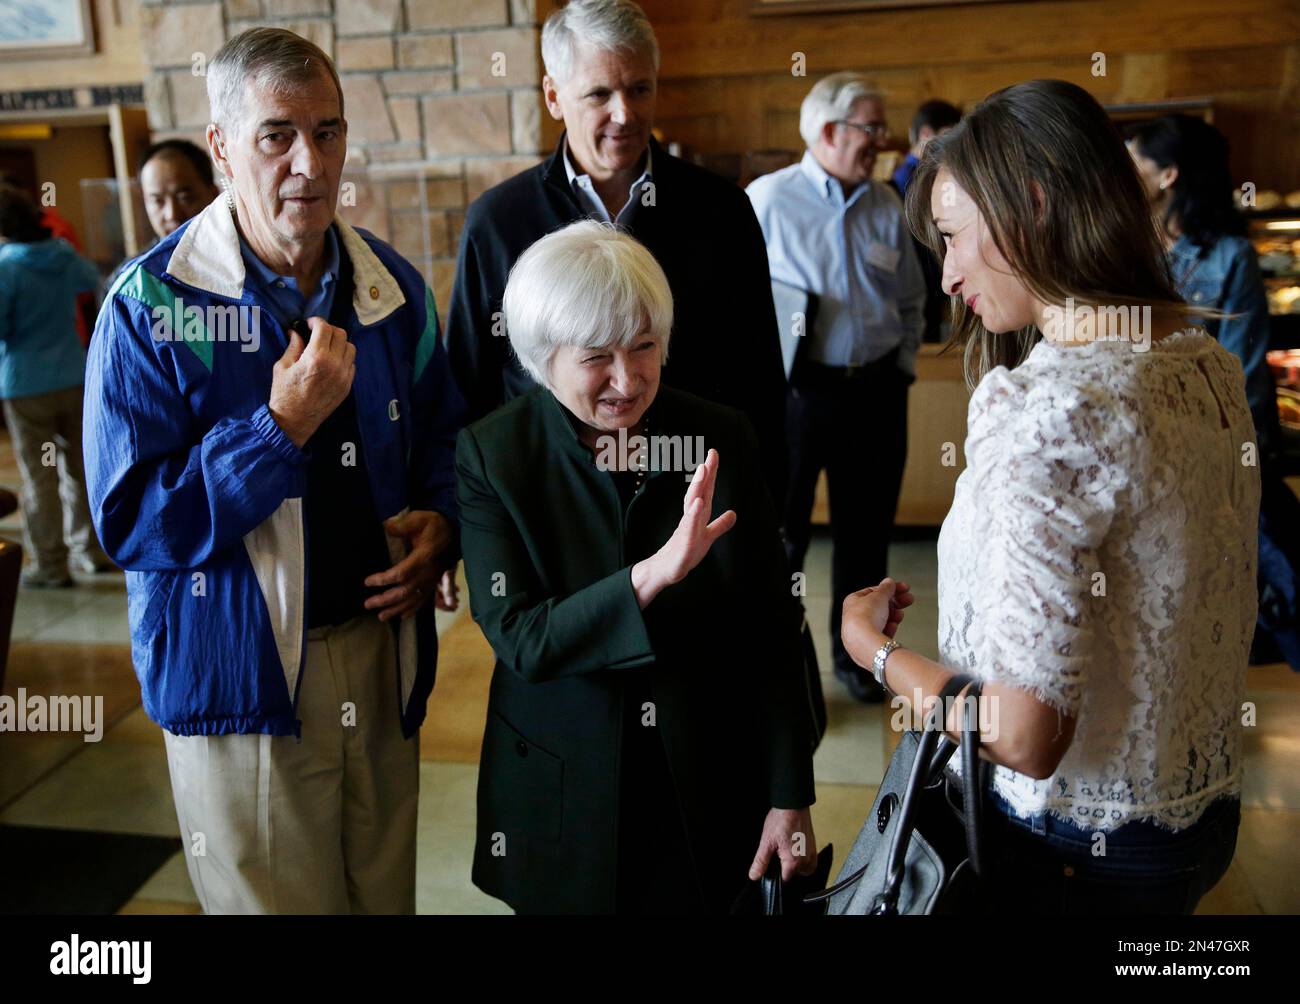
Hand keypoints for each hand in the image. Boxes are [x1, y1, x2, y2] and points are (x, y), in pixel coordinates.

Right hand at [268, 317, 355, 447]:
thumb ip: (293, 346)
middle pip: (341, 334)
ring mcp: (343, 376)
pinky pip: (351, 364)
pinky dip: (344, 359)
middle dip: (328, 330)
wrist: (294, 421)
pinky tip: (331, 362)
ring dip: (339, 343)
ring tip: (326, 348)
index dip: (316, 321)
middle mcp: (334, 365)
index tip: (309, 324)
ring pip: (350, 348)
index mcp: (316, 357)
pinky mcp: (347, 386)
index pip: (324, 328)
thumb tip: (296, 332)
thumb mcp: (282, 366)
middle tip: (317, 334)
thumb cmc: (284, 394)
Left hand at [363, 511, 454, 621]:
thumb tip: (386, 526)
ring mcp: (432, 580)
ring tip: (381, 617)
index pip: (401, 573)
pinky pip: (424, 600)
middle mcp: (428, 573)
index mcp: (423, 557)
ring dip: (396, 609)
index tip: (367, 581)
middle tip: (367, 604)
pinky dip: (412, 610)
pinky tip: (402, 616)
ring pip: (413, 599)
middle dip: (385, 600)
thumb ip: (402, 525)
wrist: (455, 531)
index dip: (383, 580)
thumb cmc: (435, 525)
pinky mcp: (434, 582)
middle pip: (405, 591)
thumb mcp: (419, 519)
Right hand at [630, 449, 735, 607]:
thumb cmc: (685, 552)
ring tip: (703, 470)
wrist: (667, 570)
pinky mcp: (684, 542)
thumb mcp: (708, 537)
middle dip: (705, 473)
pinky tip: (699, 502)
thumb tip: (734, 513)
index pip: (706, 490)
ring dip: (698, 486)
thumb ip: (719, 525)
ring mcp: (686, 528)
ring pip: (692, 504)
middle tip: (711, 454)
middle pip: (699, 491)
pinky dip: (694, 514)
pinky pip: (689, 526)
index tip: (714, 454)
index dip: (711, 473)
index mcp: (698, 515)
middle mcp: (691, 517)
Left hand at [748, 807, 816, 881]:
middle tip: (777, 853)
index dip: (775, 875)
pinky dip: (804, 862)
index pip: (784, 880)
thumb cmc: (781, 820)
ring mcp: (811, 854)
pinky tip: (796, 853)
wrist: (793, 805)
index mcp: (793, 861)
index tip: (771, 866)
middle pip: (794, 875)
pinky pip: (811, 863)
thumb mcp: (766, 842)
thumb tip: (754, 875)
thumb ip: (761, 861)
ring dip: (795, 866)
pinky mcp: (814, 847)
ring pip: (803, 870)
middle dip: (784, 868)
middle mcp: (805, 860)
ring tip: (785, 853)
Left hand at [841, 577, 913, 667]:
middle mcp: (852, 618)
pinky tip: (892, 626)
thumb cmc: (865, 619)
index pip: (872, 592)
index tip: (902, 588)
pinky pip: (880, 635)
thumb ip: (886, 588)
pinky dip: (888, 629)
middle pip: (878, 607)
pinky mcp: (867, 645)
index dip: (888, 589)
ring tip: (900, 614)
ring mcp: (859, 633)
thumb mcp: (879, 596)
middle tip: (908, 599)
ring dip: (892, 616)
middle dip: (895, 602)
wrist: (866, 644)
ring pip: (880, 621)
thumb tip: (888, 582)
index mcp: (851, 602)